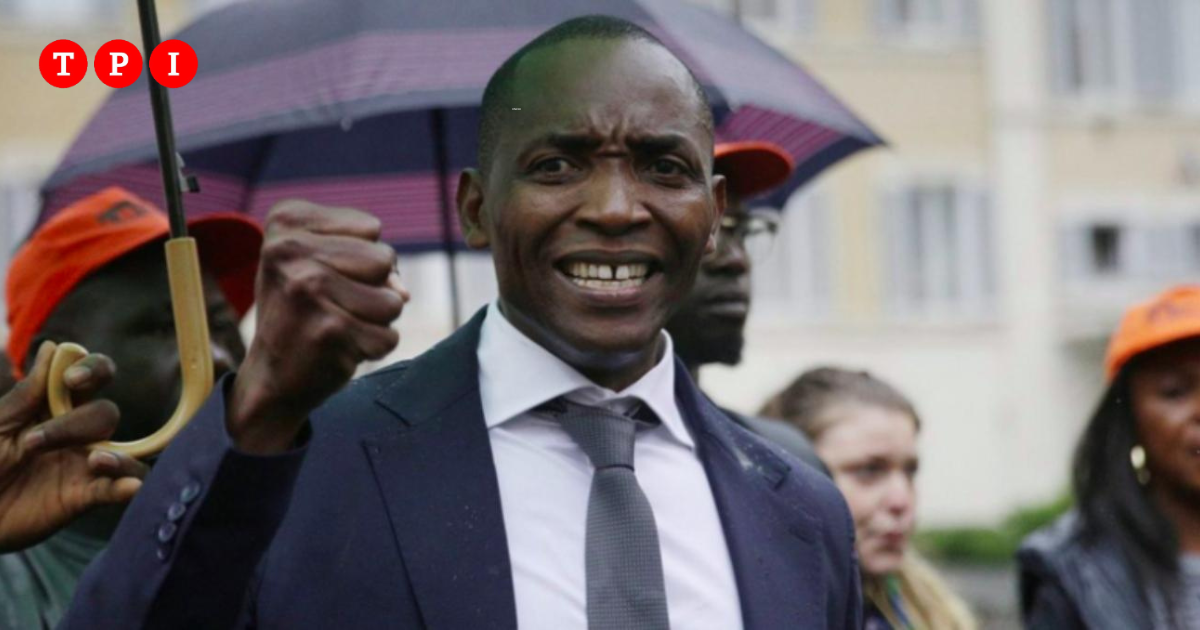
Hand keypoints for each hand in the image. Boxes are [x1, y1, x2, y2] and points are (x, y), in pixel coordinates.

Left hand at [0, 341, 147, 552]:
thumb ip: (26, 395)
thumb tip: (53, 347)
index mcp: (54, 406)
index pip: (93, 376)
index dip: (92, 370)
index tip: (71, 381)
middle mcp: (78, 432)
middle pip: (106, 413)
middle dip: (75, 424)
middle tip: (32, 444)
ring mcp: (85, 465)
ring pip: (127, 452)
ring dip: (120, 455)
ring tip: (96, 461)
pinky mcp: (84, 497)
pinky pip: (118, 490)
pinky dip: (128, 487)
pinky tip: (128, 488)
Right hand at [229, 201, 408, 453]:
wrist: (272, 374)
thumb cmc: (305, 309)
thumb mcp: (326, 264)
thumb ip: (374, 261)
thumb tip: (402, 294)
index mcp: (286, 221)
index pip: (371, 228)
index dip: (362, 257)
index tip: (321, 274)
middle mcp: (290, 250)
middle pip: (385, 259)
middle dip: (374, 287)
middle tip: (332, 304)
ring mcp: (308, 289)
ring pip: (393, 300)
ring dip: (375, 320)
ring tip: (337, 326)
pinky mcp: (329, 331)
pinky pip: (388, 337)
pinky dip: (372, 348)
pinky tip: (338, 349)